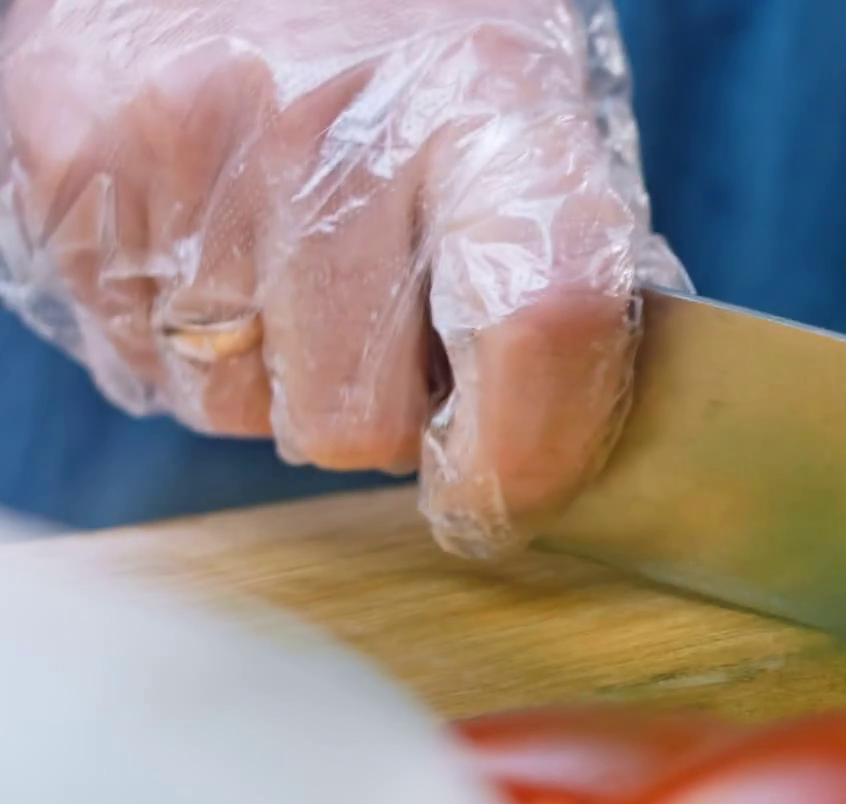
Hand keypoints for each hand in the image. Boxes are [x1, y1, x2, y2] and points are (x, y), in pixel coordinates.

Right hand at [0, 0, 684, 556]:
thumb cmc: (412, 33)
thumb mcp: (529, 105)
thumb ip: (561, 266)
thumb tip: (564, 448)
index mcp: (487, 100)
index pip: (541, 324)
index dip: (531, 456)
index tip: (507, 498)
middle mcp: (326, 126)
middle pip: (358, 425)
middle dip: (382, 410)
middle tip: (391, 319)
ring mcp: (180, 149)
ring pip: (242, 414)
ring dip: (280, 375)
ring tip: (298, 258)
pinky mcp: (64, 172)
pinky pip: (142, 366)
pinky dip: (190, 338)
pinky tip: (220, 242)